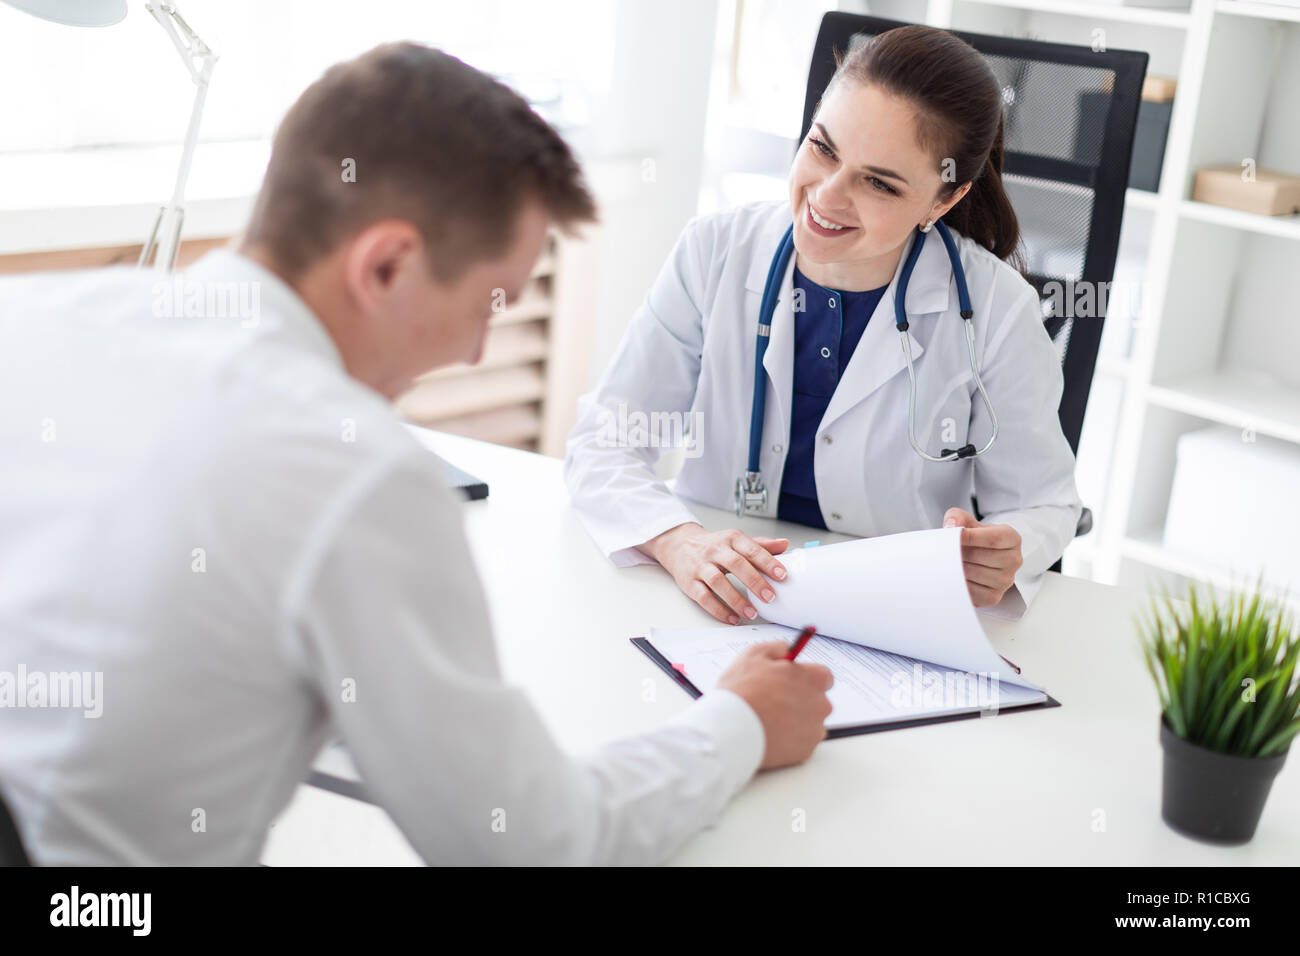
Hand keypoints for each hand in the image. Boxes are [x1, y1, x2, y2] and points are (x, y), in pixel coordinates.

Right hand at [638, 523, 788, 624]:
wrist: (679, 545)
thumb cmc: (713, 545)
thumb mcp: (736, 540)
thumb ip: (760, 545)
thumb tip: (785, 544)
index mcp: (730, 539)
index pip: (751, 549)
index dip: (768, 562)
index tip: (782, 575)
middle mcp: (715, 551)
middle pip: (736, 565)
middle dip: (754, 582)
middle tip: (770, 597)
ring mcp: (700, 566)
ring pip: (718, 582)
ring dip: (736, 599)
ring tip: (752, 613)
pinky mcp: (689, 582)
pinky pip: (703, 597)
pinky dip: (718, 609)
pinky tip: (732, 618)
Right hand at [717, 641, 832, 768]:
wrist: (730, 731)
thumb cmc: (742, 692)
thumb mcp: (753, 655)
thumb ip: (777, 648)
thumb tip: (787, 649)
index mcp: (811, 679)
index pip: (824, 676)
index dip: (806, 678)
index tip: (793, 681)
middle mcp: (820, 704)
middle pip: (817, 700)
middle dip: (800, 700)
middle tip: (774, 701)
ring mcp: (815, 729)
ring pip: (809, 722)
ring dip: (795, 720)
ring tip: (768, 720)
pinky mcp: (806, 751)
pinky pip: (802, 742)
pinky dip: (790, 739)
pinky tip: (770, 734)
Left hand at [942, 507, 1022, 607]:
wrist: (977, 556)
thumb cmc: (974, 538)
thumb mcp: (967, 521)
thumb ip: (957, 517)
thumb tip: (951, 527)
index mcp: (1012, 538)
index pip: (993, 539)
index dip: (971, 537)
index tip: (953, 535)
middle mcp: (1014, 560)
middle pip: (981, 556)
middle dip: (960, 552)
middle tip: (947, 550)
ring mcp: (1006, 580)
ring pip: (975, 574)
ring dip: (957, 567)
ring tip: (951, 561)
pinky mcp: (994, 596)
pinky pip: (973, 592)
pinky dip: (960, 583)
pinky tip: (956, 574)